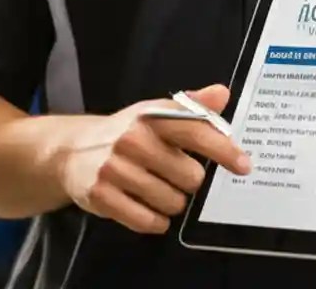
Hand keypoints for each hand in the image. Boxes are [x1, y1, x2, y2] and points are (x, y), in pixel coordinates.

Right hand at [57, 85, 250, 233]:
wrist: (71, 152)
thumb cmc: (125, 133)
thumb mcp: (155, 113)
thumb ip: (192, 106)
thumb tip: (223, 93)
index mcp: (150, 117)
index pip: (196, 131)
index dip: (224, 150)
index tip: (244, 166)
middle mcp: (133, 140)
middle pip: (191, 177)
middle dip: (189, 181)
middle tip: (172, 173)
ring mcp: (115, 169)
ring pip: (172, 203)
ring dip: (172, 202)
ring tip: (156, 188)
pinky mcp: (102, 196)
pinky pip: (148, 221)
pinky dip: (155, 221)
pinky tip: (147, 207)